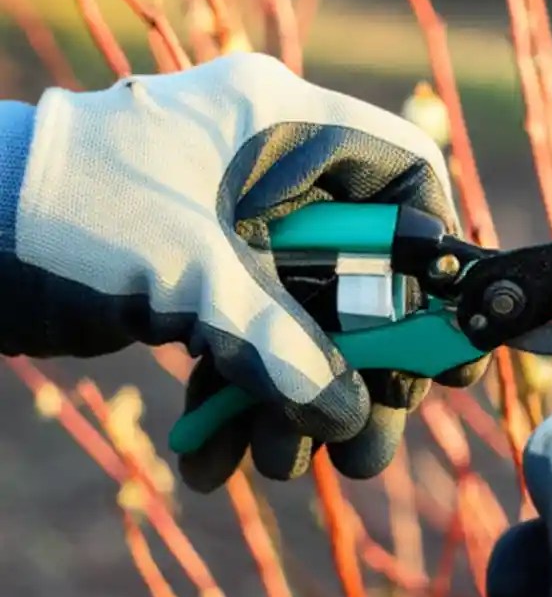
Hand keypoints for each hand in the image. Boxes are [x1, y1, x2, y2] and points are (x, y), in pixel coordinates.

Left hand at [1, 52, 486, 490]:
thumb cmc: (60, 218)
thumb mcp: (187, 282)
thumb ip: (279, 348)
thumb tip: (347, 418)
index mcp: (277, 125)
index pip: (403, 172)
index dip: (438, 255)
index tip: (446, 339)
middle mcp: (263, 165)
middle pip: (361, 265)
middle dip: (362, 364)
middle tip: (369, 442)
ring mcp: (226, 219)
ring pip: (301, 311)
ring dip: (296, 396)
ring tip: (287, 471)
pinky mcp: (189, 266)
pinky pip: (242, 331)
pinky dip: (237, 394)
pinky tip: (220, 463)